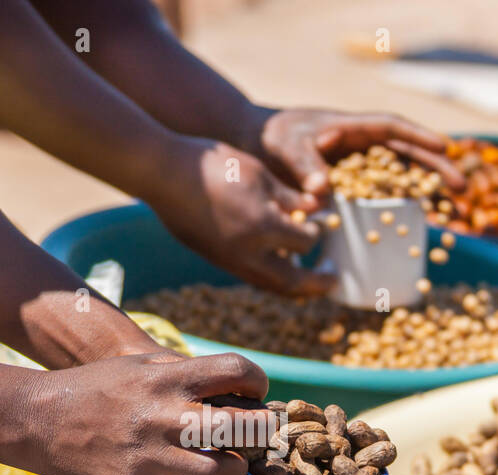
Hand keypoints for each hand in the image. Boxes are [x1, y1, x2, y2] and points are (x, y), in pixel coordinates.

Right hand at [24, 350, 277, 474]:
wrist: (41, 421)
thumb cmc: (96, 388)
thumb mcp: (140, 366)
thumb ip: (185, 373)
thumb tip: (234, 387)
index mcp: (168, 378)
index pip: (237, 372)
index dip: (257, 382)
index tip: (254, 393)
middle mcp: (166, 416)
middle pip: (243, 427)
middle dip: (260, 431)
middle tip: (255, 434)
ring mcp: (155, 456)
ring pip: (226, 472)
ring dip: (234, 468)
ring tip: (225, 461)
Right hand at [148, 138, 334, 296]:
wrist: (163, 173)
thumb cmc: (213, 165)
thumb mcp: (259, 174)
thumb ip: (289, 197)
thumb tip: (314, 211)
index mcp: (263, 227)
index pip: (306, 241)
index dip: (318, 231)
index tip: (323, 221)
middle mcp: (248, 253)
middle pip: (291, 282)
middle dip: (316, 284)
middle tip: (334, 279)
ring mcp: (229, 260)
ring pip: (269, 285)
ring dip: (293, 286)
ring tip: (309, 279)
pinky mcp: (216, 258)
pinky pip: (251, 276)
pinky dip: (271, 275)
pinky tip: (278, 263)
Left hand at [248, 107, 466, 196]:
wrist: (255, 148)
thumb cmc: (272, 139)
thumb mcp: (286, 148)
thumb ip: (304, 166)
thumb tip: (319, 192)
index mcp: (353, 128)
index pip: (392, 128)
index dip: (418, 137)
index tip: (443, 147)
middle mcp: (363, 147)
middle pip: (408, 155)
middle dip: (436, 170)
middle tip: (462, 188)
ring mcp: (360, 168)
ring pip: (402, 177)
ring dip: (427, 192)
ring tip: (453, 210)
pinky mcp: (353, 188)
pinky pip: (382, 198)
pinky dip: (400, 209)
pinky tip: (418, 227)